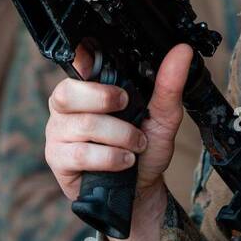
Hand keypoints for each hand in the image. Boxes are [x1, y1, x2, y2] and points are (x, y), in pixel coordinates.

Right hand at [44, 42, 193, 240]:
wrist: (141, 189)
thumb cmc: (145, 148)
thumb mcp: (163, 115)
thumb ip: (169, 84)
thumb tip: (182, 51)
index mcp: (89, 87)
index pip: (74, 62)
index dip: (81, 57)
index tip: (99, 64)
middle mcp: (67, 106)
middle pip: (68, 92)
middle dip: (105, 99)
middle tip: (128, 107)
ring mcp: (58, 132)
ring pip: (84, 126)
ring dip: (120, 136)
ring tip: (136, 144)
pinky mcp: (58, 159)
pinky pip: (81, 153)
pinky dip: (111, 157)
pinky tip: (124, 161)